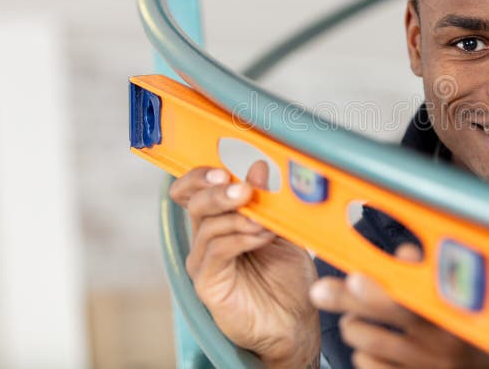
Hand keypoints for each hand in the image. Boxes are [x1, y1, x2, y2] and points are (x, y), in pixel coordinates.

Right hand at [169, 162, 319, 367]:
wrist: (295, 322)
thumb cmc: (286, 278)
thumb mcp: (282, 231)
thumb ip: (268, 202)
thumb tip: (258, 167)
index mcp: (220, 221)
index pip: (194, 191)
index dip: (201, 176)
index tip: (223, 169)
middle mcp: (206, 239)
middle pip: (196, 202)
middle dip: (219, 191)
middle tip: (245, 190)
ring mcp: (203, 261)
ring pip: (208, 225)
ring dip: (241, 217)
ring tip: (267, 222)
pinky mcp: (207, 282)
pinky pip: (218, 250)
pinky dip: (241, 238)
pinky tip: (262, 236)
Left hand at [309, 243, 488, 368]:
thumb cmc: (471, 325)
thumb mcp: (459, 296)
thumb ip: (430, 273)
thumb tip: (405, 252)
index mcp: (450, 314)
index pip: (409, 300)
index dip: (380, 290)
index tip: (356, 279)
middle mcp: (438, 345)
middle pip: (376, 322)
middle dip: (345, 302)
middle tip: (323, 291)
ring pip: (364, 345)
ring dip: (354, 328)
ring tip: (359, 320)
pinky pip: (367, 367)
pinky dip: (363, 355)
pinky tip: (374, 348)